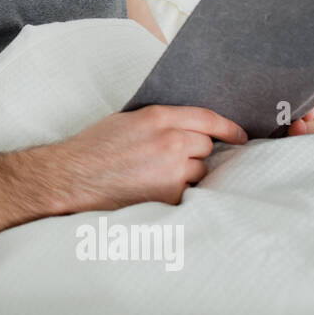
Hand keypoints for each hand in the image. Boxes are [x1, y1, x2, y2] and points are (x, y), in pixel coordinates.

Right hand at [43, 104, 248, 213]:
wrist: (73, 178)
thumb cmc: (93, 148)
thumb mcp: (127, 120)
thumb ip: (159, 120)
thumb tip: (186, 127)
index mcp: (160, 118)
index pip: (208, 119)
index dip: (229, 128)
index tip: (240, 136)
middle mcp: (172, 142)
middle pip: (205, 146)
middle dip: (193, 152)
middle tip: (168, 157)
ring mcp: (173, 171)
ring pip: (198, 171)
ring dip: (185, 173)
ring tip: (155, 175)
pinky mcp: (170, 196)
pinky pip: (186, 192)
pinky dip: (175, 192)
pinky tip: (151, 189)